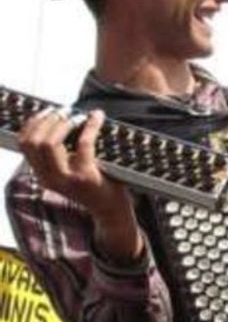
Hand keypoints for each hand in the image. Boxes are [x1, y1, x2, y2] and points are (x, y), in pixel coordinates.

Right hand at [18, 108, 142, 260]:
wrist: (110, 210)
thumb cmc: (93, 185)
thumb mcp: (68, 171)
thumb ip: (60, 153)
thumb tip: (59, 118)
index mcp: (42, 174)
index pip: (24, 144)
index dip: (32, 123)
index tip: (46, 111)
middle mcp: (49, 178)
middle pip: (34, 142)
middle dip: (47, 121)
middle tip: (63, 111)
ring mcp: (66, 178)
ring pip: (50, 143)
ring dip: (63, 123)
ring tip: (76, 115)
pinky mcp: (86, 176)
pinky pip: (84, 143)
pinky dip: (90, 126)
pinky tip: (97, 116)